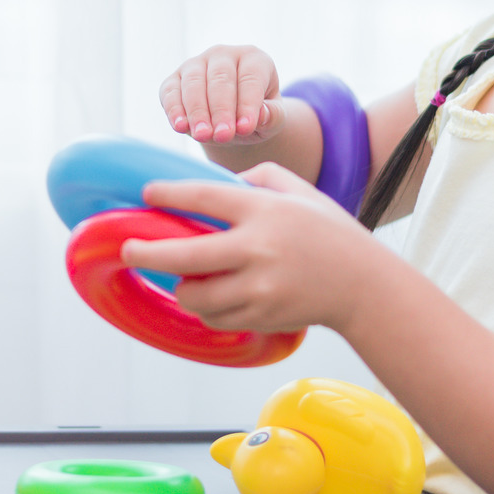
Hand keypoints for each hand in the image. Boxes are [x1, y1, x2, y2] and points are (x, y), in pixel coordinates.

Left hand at [119, 163, 389, 333]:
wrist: (364, 286)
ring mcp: (258, 288)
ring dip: (181, 286)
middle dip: (146, 252)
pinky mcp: (261, 316)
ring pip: (194, 294)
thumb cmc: (330, 234)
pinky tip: (212, 295)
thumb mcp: (301, 191)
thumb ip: (259, 177)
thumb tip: (219, 180)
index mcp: (264, 211)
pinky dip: (206, 307)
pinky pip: (214, 317)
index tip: (147, 193)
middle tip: (129, 248)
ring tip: (182, 276)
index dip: (169, 194)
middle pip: (184, 256)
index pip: (204, 197)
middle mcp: (258, 249)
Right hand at [160, 45, 282, 144]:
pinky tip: (180, 127)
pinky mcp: (174, 79)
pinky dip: (174, 109)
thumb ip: (272, 116)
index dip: (247, 104)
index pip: (250, 78)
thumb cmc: (256, 116)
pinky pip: (171, 92)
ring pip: (194, 83)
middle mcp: (223, 55)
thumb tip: (260, 115)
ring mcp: (196, 64)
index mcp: (253, 59)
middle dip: (221, 110)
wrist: (230, 121)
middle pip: (220, 79)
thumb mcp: (272, 119)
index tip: (245, 128)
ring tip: (203, 136)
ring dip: (197, 111)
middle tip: (223, 136)